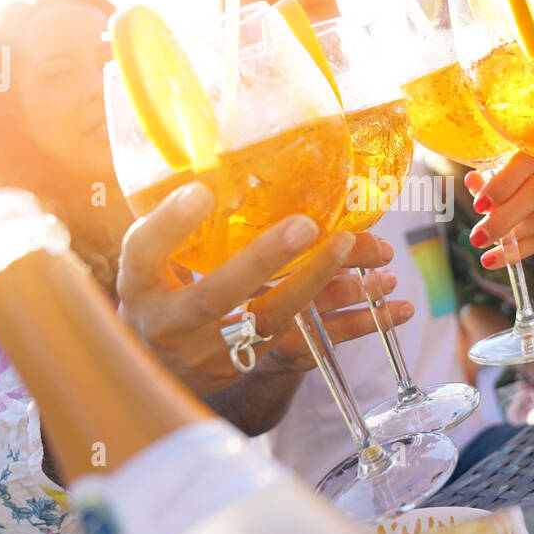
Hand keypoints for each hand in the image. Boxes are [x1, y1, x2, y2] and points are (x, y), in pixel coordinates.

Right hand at [117, 183, 397, 394]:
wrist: (161, 368)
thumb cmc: (160, 292)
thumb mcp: (151, 261)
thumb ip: (176, 225)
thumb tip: (218, 165)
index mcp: (140, 287)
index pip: (143, 253)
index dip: (170, 224)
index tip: (202, 191)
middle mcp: (173, 324)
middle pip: (217, 293)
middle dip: (263, 260)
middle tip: (306, 225)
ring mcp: (215, 352)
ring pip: (272, 320)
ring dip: (321, 285)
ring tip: (362, 251)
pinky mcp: (256, 366)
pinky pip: (310, 344)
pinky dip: (354, 324)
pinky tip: (393, 307)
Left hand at [465, 152, 533, 267]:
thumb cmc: (524, 182)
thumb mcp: (504, 177)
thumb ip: (490, 178)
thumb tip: (472, 180)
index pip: (528, 160)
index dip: (504, 182)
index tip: (480, 205)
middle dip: (505, 215)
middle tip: (477, 235)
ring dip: (515, 234)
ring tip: (486, 243)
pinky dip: (518, 251)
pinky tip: (495, 259)